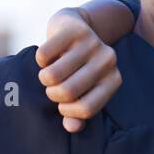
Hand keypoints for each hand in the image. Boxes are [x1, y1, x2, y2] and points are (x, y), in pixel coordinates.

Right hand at [35, 7, 121, 132]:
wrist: (74, 27)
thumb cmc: (77, 68)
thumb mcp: (82, 90)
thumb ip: (78, 112)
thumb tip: (71, 127)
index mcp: (114, 80)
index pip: (86, 108)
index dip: (68, 111)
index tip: (63, 105)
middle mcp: (107, 61)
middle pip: (67, 92)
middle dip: (52, 94)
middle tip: (52, 87)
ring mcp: (92, 43)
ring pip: (53, 75)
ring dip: (44, 78)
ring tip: (48, 74)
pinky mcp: (74, 29)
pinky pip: (44, 55)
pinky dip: (40, 60)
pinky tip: (47, 57)